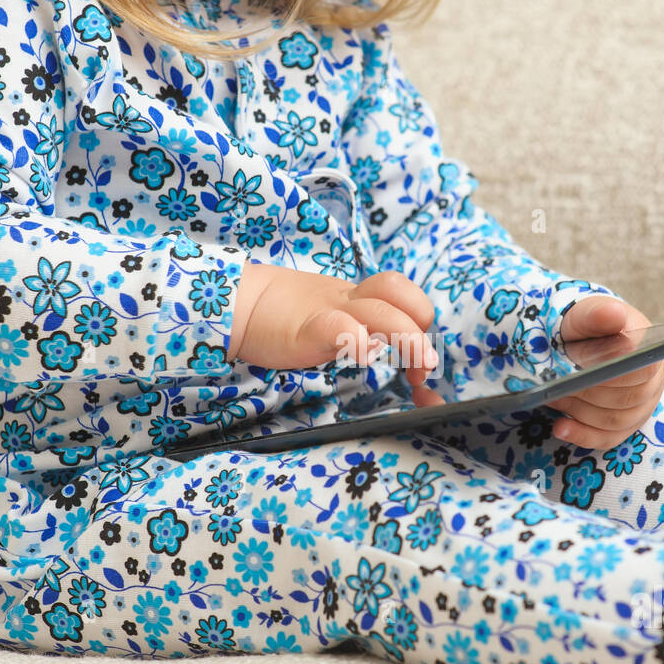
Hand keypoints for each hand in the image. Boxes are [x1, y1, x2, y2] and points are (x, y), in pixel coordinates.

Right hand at [228, 264, 438, 386]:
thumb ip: (357, 332)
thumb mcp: (329, 321)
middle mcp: (349, 299)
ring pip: (381, 308)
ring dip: (407, 336)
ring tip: (416, 365)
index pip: (402, 296)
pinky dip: (357, 337)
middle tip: (426, 367)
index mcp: (357, 298)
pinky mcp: (306, 326)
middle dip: (422, 330)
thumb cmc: (284, 319)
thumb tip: (390, 354)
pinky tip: (364, 352)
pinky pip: (337, 325)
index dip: (421, 323)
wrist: (237, 304)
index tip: (423, 368)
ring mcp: (329, 309)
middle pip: (400, 295)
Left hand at [543, 295, 663, 449]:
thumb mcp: (584, 315)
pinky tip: (560, 428)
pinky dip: (581, 434)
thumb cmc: (584, 327)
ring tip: (551, 396)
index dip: (610, 369)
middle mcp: (653, 378)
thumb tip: (614, 315)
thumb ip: (595, 316)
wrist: (580, 341)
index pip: (641, 366)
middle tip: (555, 380)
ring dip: (578, 409)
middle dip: (586, 390)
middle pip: (626, 396)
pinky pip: (607, 438)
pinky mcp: (626, 425)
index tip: (577, 363)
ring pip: (614, 419)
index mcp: (648, 346)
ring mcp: (642, 405)